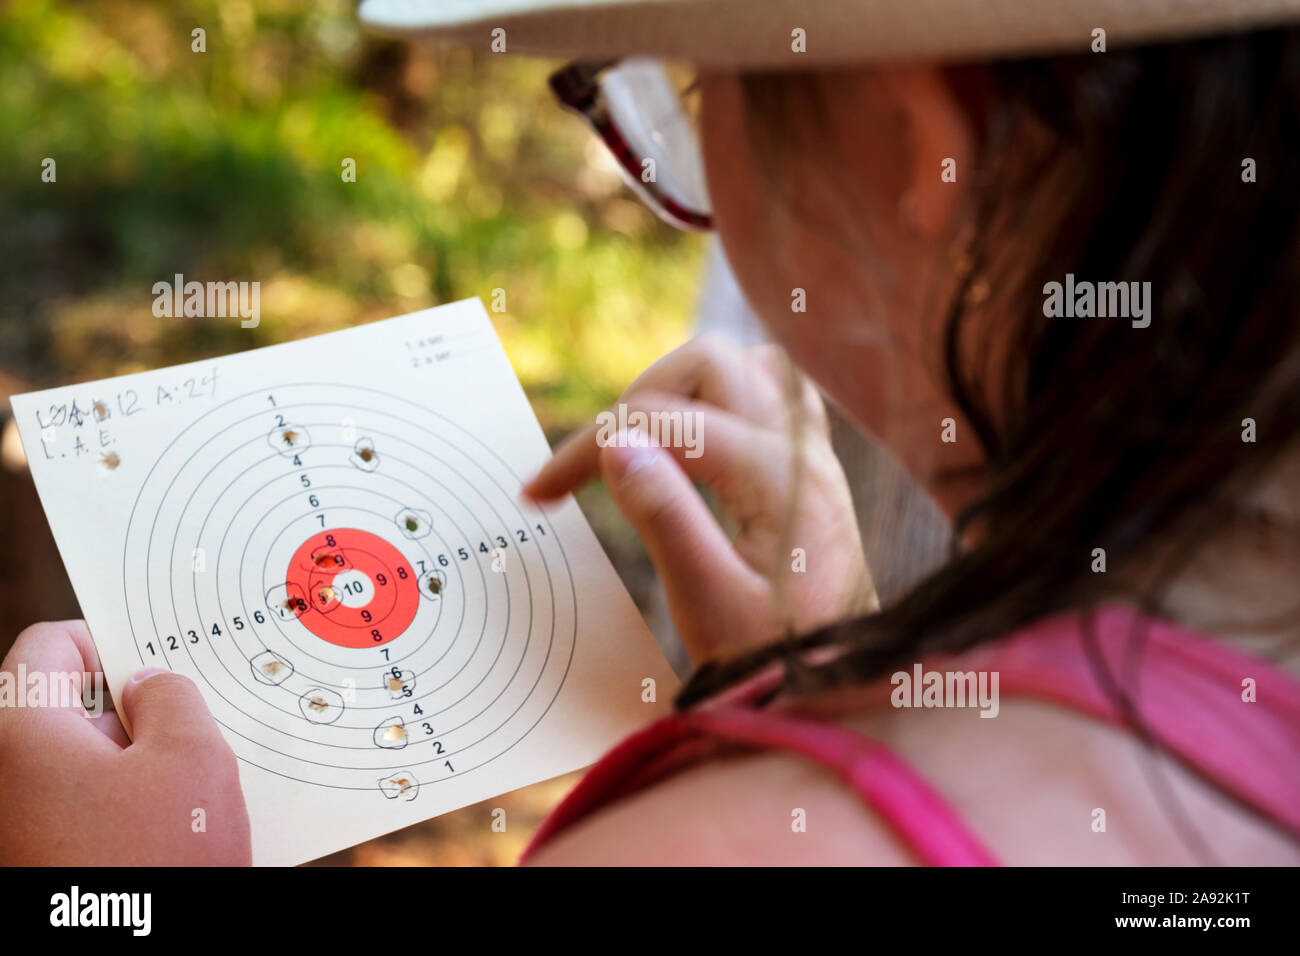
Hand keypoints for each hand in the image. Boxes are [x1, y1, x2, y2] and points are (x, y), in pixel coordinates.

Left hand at [0, 620, 250, 864]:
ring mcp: (15, 827)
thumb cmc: (155, 870)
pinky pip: (79, 814)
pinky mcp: (36, 865)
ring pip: (78, 765)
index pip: (52, 645)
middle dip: (133, 710)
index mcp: (19, 734)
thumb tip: (150, 686)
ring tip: (192, 788)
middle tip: (192, 722)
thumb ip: (172, 696)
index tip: (159, 656)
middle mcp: (0, 779)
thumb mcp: (192, 759)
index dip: (112, 639)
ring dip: (136, 765)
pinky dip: (124, 810)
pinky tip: (172, 832)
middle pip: (64, 709)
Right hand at [524, 335, 876, 664]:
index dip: (587, 448)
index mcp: (779, 478)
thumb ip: (666, 518)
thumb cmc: (774, 660)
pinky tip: (690, 446)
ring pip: (739, 368)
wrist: (838, 690)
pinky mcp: (809, 468)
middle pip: (708, 364)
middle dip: (635, 402)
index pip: (664, 421)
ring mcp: (813, 453)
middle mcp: (804, 451)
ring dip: (677, 392)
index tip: (538, 493)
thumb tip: (616, 443)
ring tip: (633, 447)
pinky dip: (716, 404)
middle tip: (590, 466)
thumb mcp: (708, 603)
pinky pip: (765, 397)